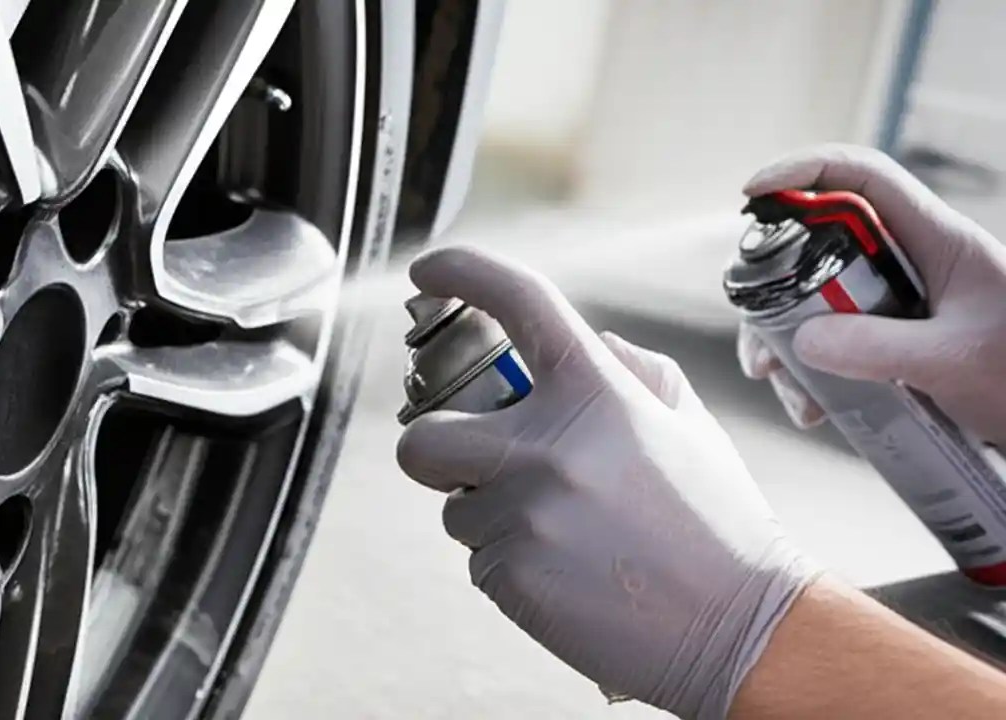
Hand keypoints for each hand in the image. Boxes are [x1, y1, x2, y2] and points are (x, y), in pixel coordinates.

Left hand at [396, 246, 818, 718]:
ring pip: (454, 510)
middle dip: (434, 448)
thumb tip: (586, 337)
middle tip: (469, 460)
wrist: (743, 631)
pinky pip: (478, 561)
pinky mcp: (512, 576)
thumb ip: (632, 369)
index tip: (427, 271)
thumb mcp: (691, 424)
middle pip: (422, 436)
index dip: (459, 270)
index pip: (516, 300)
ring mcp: (525, 514)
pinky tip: (568, 571)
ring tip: (563, 534)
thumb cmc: (719, 525)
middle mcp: (548, 445)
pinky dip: (509, 563)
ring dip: (489, 516)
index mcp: (597, 392)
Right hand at [739, 144, 1005, 445]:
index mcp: (934, 240)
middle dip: (772, 289)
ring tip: (788, 392)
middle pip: (814, 246)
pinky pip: (827, 345)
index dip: (803, 171)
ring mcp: (891, 304)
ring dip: (783, 345)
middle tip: (761, 339)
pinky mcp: (885, 344)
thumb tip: (801, 341)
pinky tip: (812, 410)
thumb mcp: (957, 360)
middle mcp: (904, 263)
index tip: (753, 193)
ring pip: (809, 302)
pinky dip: (806, 375)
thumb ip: (880, 348)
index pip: (861, 177)